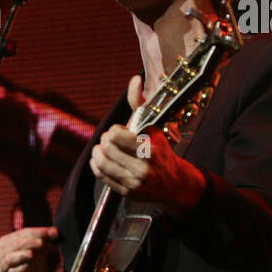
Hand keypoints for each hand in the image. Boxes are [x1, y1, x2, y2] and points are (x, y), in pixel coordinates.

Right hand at [0, 225, 60, 271]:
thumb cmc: (31, 269)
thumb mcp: (41, 254)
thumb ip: (47, 241)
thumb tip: (54, 231)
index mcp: (4, 244)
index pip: (20, 234)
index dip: (36, 232)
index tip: (52, 232)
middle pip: (14, 244)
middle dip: (30, 242)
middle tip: (44, 242)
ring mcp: (0, 270)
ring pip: (9, 259)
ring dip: (22, 255)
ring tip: (32, 253)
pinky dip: (19, 269)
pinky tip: (27, 266)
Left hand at [89, 76, 203, 213]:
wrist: (175, 183)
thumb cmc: (161, 152)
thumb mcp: (153, 127)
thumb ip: (140, 104)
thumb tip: (134, 79)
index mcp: (149, 149)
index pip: (116, 135)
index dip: (114, 131)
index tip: (118, 132)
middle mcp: (142, 167)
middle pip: (107, 148)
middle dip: (105, 141)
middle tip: (109, 140)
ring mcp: (133, 182)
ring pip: (102, 162)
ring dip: (98, 152)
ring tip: (102, 148)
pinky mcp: (126, 192)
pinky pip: (101, 176)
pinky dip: (96, 165)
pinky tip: (101, 159)